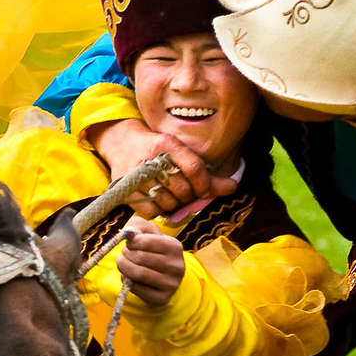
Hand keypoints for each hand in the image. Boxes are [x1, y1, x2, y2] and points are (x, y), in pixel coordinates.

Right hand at [88, 119, 236, 217]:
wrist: (122, 144)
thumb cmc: (160, 151)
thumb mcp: (181, 154)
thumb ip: (206, 174)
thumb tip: (233, 187)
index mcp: (167, 143)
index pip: (194, 168)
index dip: (204, 185)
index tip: (204, 191)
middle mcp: (150, 158)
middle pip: (183, 189)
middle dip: (188, 196)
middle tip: (184, 192)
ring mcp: (136, 175)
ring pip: (169, 203)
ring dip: (174, 205)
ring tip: (170, 194)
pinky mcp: (127, 191)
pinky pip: (152, 212)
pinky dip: (159, 211)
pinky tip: (157, 200)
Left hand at [116, 217, 184, 305]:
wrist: (166, 277)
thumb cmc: (155, 251)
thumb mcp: (150, 234)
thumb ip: (139, 225)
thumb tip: (129, 231)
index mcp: (175, 247)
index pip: (146, 241)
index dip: (132, 242)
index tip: (129, 243)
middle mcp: (176, 266)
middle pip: (141, 257)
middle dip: (126, 254)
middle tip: (124, 253)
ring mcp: (171, 283)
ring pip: (138, 273)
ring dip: (124, 267)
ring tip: (122, 263)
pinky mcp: (162, 298)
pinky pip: (137, 288)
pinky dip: (126, 280)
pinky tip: (127, 276)